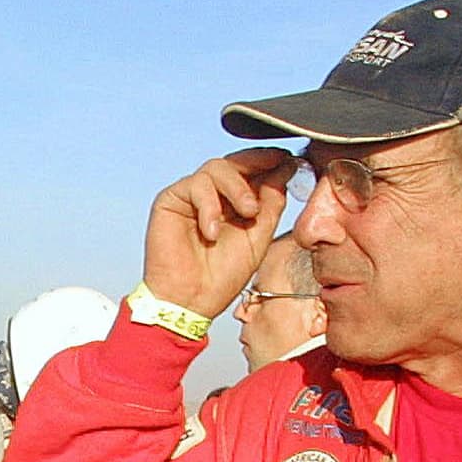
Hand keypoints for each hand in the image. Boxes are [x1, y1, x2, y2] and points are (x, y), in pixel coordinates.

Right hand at [142, 148, 298, 318]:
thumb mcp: (258, 237)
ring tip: (248, 212)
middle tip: (278, 169)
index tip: (291, 159)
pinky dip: (209, 205)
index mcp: (234, 204)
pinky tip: (212, 232)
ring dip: (237, 186)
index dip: (269, 160)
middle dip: (258, 163)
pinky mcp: (170, 200)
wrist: (190, 302)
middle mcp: (212, 196)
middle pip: (235, 162)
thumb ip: (271, 205)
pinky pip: (195, 185)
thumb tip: (285, 170)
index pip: (251, 171)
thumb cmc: (221, 277)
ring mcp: (191, 197)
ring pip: (216, 167)